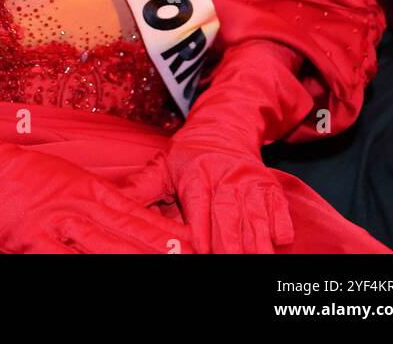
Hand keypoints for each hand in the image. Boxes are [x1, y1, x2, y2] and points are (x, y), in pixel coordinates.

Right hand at [0, 119, 192, 254]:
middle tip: (189, 256)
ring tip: (163, 265)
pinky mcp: (32, 241)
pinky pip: (62, 262)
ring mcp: (57, 224)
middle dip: (160, 251)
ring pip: (104, 249)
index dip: (165, 232)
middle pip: (128, 235)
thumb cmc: (21, 173)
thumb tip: (128, 215)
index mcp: (90, 189)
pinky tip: (98, 275)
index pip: (136, 215)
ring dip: (133, 259)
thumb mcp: (66, 179)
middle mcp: (79, 206)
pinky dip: (79, 268)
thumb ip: (96, 200)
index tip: (191, 243)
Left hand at [117, 141, 293, 253]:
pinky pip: (278, 207)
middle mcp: (225, 176)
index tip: (202, 251)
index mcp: (196, 174)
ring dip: (257, 240)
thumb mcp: (162, 166)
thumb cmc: (189, 156)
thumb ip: (141, 188)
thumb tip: (112, 201)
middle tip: (230, 262)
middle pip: (228, 213)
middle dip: (231, 243)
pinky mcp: (269, 186)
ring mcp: (249, 181)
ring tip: (258, 260)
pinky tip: (279, 241)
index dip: (202, 230)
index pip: (199, 204)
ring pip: (255, 214)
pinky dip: (280, 225)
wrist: (224, 129)